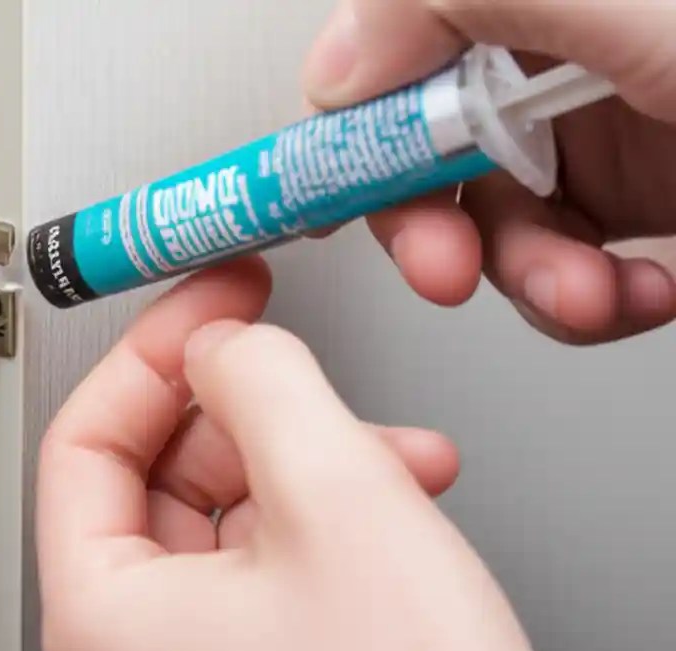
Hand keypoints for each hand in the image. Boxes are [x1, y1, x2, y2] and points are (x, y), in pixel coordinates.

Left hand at [37, 259, 551, 650]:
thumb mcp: (338, 502)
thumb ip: (264, 387)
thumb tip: (224, 342)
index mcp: (103, 613)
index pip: (83, 437)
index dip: (153, 352)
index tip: (211, 298)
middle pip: (159, 474)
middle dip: (251, 410)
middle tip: (297, 357)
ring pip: (230, 518)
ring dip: (309, 462)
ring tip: (394, 453)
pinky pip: (272, 571)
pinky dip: (333, 523)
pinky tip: (401, 501)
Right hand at [304, 0, 675, 343]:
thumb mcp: (631, 2)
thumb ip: (466, 0)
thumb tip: (337, 66)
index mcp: (537, 1)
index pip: (392, 53)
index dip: (350, 132)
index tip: (324, 198)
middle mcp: (562, 60)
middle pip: (432, 156)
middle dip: (432, 232)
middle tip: (445, 270)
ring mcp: (607, 133)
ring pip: (500, 230)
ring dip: (533, 284)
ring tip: (588, 295)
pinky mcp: (649, 198)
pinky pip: (572, 269)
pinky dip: (594, 303)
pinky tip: (644, 290)